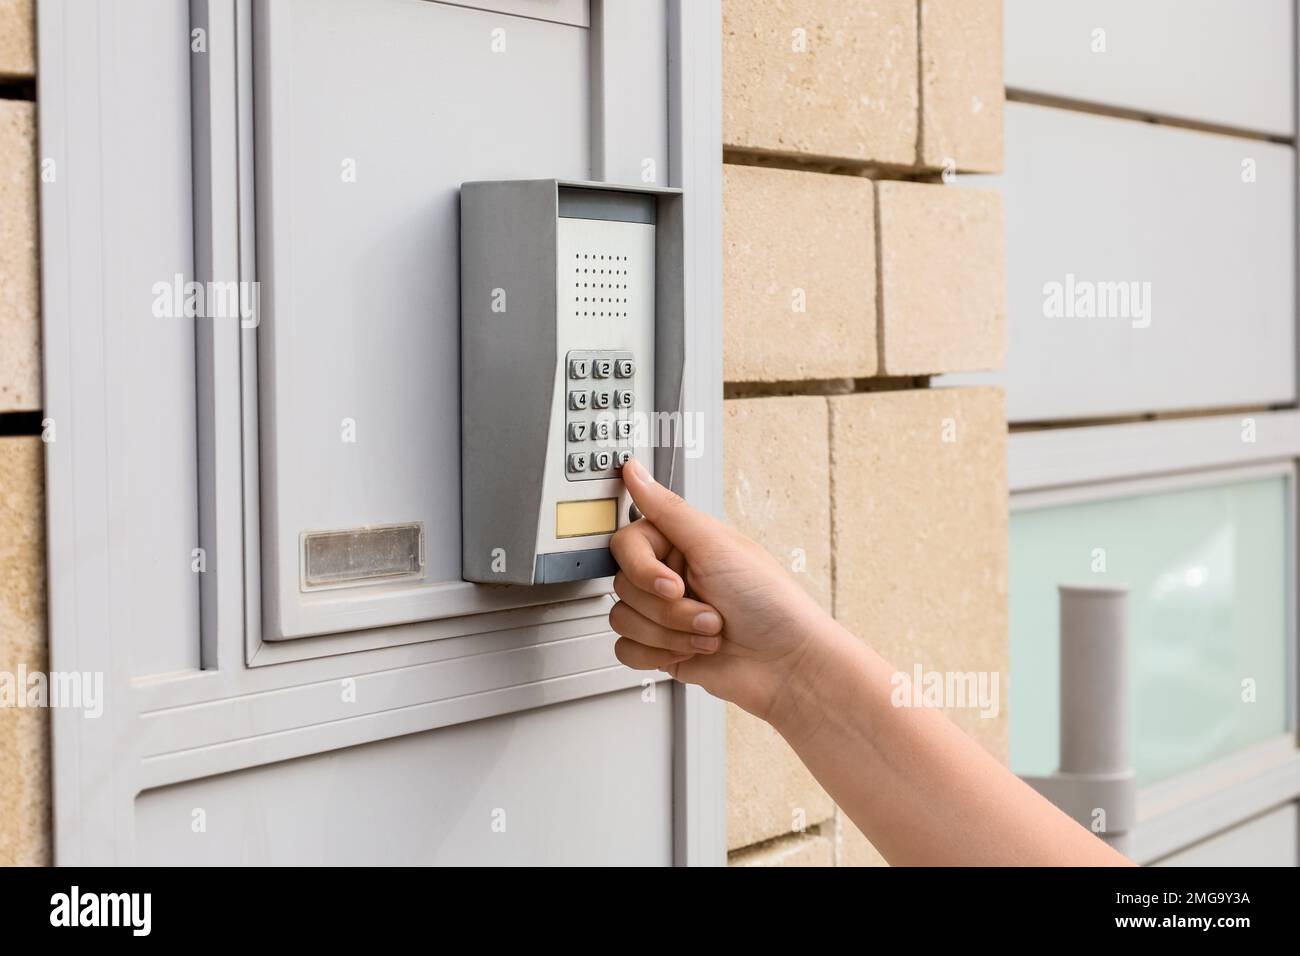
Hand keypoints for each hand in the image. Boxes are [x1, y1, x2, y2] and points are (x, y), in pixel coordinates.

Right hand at [607, 458, 832, 720]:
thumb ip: (667, 509)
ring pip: (623, 619)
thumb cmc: (770, 602)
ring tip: (709, 633)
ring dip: (671, 633)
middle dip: (669, 609)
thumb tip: (636, 471)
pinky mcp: (663, 649)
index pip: (626, 545)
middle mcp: (671, 575)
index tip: (672, 584)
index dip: (643, 569)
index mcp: (681, 544)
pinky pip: (626, 650)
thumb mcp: (717, 546)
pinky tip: (692, 651)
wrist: (786, 665)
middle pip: (624, 586)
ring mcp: (666, 614)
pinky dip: (659, 654)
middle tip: (709, 611)